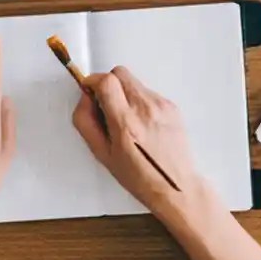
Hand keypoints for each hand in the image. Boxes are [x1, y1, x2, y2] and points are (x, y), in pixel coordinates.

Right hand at [71, 66, 216, 224]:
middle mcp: (145, 110)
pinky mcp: (172, 106)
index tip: (90, 89)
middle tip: (107, 105)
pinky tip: (142, 123)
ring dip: (125, 93)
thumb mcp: (103, 154)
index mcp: (126, 123)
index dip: (93, 81)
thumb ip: (86, 122)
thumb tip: (85, 98)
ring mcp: (161, 106)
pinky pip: (148, 92)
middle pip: (120, 73)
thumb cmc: (140, 177)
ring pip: (134, 82)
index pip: (106, 82)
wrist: (176, 186)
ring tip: (127, 120)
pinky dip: (140, 101)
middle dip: (108, 84)